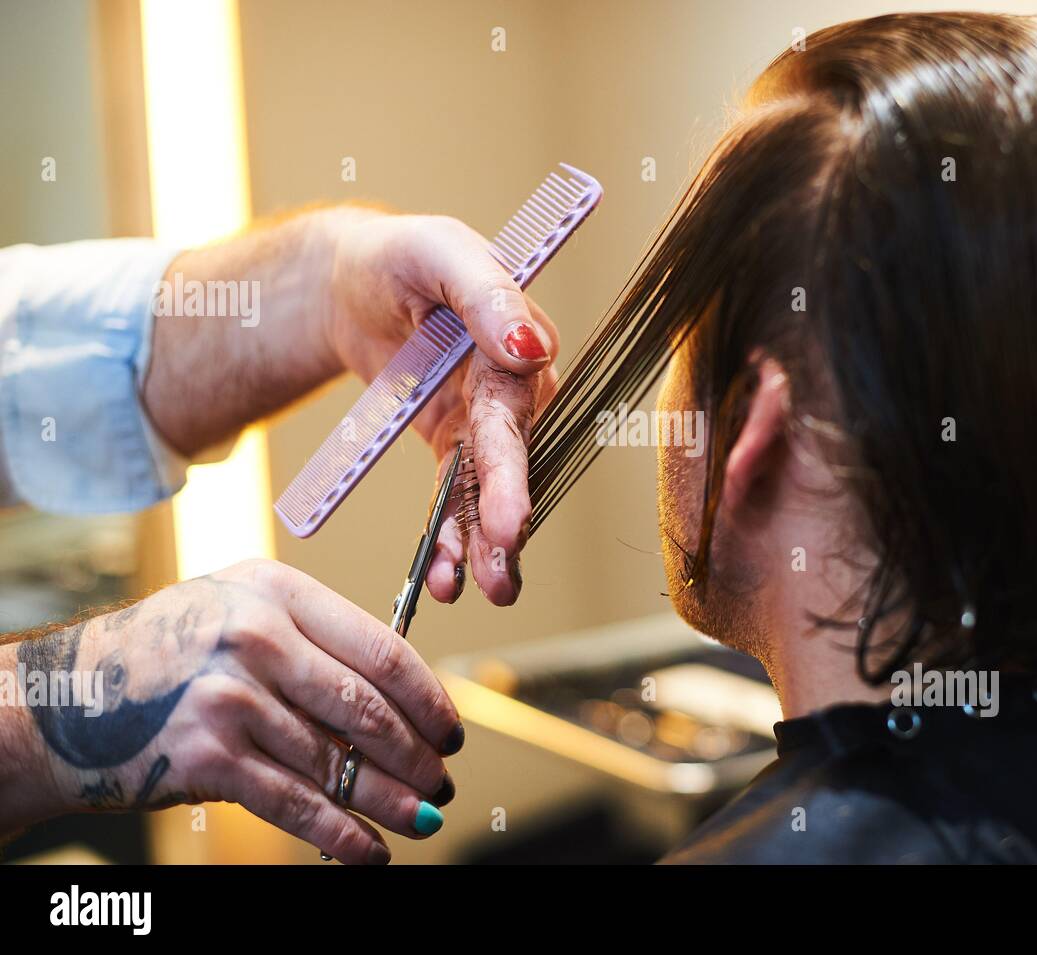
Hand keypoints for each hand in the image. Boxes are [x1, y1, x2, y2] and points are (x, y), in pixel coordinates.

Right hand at [17, 559, 462, 863]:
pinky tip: (370, 849)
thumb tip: (397, 702)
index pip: (381, 650)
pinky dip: (343, 833)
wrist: (67, 699)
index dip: (428, 698)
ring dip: (390, 799)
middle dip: (418, 754)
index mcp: (277, 593)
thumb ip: (312, 640)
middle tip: (441, 779)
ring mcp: (232, 698)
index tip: (449, 727)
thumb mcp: (238, 611)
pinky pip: (297, 803)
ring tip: (420, 815)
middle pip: (368, 710)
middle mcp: (256, 638)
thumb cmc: (164, 653)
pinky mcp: (208, 757)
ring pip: (339, 762)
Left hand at [327, 212, 559, 604]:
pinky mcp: (454, 442)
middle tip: (499, 577)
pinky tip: (441, 576)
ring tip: (468, 591)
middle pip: (511, 464)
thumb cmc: (399, 255)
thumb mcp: (437, 253)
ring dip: (480, 545)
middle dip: (505, 524)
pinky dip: (450, 536)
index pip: (518, 414)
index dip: (513, 473)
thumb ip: (485, 293)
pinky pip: (456, 496)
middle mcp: (511, 385)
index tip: (512, 523)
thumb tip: (531, 347)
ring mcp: (484, 419)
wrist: (351, 278)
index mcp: (517, 338)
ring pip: (487, 491)